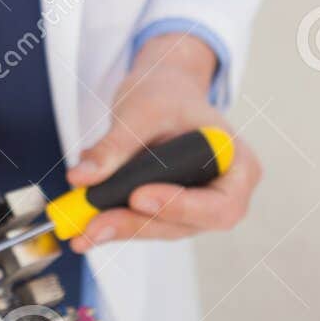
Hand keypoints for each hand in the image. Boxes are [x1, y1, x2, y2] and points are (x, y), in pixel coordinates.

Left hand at [64, 32, 259, 250]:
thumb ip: (116, 144)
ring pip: (160, 229)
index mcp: (238, 164)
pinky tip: (83, 227)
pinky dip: (114, 223)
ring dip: (120, 229)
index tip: (139, 196)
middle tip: (93, 224)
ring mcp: (196, 207)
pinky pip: (143, 223)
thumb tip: (82, 177)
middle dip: (137, 224)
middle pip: (187, 224)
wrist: (161, 91)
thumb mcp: (142, 109)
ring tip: (81, 228)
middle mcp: (223, 193)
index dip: (182, 206)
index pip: (221, 204)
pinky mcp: (167, 212)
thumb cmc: (166, 95)